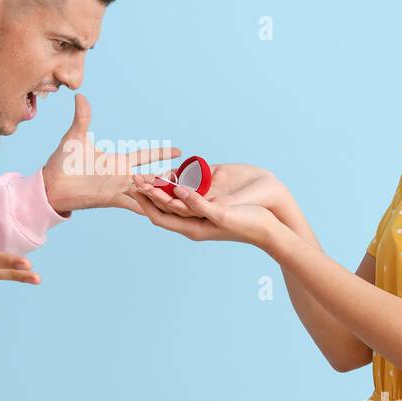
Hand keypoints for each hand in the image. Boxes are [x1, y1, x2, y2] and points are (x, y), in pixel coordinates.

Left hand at [41, 93, 181, 213]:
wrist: (50, 184)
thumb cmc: (63, 162)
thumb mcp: (75, 137)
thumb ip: (82, 118)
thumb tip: (80, 95)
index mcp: (117, 161)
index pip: (145, 155)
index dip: (162, 152)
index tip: (180, 151)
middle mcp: (121, 176)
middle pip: (152, 175)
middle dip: (170, 176)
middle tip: (192, 178)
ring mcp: (118, 189)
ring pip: (147, 191)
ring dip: (163, 191)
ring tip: (183, 193)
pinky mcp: (111, 199)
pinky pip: (135, 203)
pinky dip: (148, 206)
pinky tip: (163, 209)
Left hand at [134, 162, 293, 218]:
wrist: (269, 226)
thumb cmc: (248, 223)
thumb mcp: (222, 214)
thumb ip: (199, 203)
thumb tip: (177, 191)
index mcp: (192, 228)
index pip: (159, 216)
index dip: (144, 202)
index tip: (133, 187)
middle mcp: (193, 221)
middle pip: (162, 207)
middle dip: (147, 193)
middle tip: (132, 177)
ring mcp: (200, 213)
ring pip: (173, 200)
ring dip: (160, 188)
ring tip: (146, 174)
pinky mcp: (209, 203)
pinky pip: (187, 194)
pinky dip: (177, 184)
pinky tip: (171, 173)